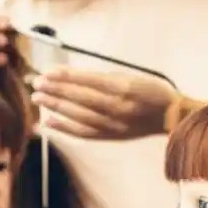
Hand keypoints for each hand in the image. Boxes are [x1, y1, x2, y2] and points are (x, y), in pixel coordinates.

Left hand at [30, 67, 177, 139]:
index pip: (86, 81)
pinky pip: (83, 133)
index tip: (47, 71)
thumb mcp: (132, 77)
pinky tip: (47, 122)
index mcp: (122, 88)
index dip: (65, 76)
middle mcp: (116, 107)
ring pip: (77, 115)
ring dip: (55, 106)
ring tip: (38, 98)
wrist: (172, 117)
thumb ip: (106, 78)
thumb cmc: (152, 91)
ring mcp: (112, 124)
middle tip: (36, 83)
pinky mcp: (111, 136)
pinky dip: (64, 128)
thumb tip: (75, 77)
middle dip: (55, 89)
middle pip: (79, 97)